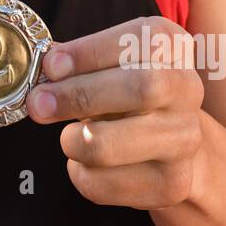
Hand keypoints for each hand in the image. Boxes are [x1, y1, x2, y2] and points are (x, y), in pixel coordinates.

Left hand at [26, 15, 205, 210]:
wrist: (169, 142)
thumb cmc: (124, 93)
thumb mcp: (106, 65)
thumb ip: (75, 62)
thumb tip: (45, 68)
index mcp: (171, 46)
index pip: (136, 41)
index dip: (87, 53)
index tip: (51, 66)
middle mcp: (187, 89)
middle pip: (141, 89)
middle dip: (79, 96)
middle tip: (39, 103)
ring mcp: (184, 139)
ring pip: (113, 144)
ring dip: (74, 140)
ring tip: (68, 137)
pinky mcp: (170, 183)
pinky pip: (105, 183)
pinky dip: (81, 173)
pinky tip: (86, 162)